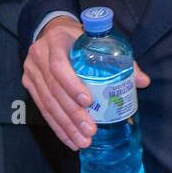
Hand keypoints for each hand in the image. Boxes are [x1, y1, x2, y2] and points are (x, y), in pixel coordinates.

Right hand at [22, 16, 150, 150]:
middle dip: (73, 114)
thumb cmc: (77, 37)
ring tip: (82, 141)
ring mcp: (32, 72)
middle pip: (54, 90)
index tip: (88, 101)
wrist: (50, 31)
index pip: (59, 65)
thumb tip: (143, 81)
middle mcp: (39, 56)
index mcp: (56, 41)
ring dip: (66, 125)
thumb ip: (118, 59)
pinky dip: (57, 126)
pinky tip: (70, 139)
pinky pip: (42, 109)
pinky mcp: (29, 84)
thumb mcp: (95, 40)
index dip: (72, 85)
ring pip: (47, 103)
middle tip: (90, 131)